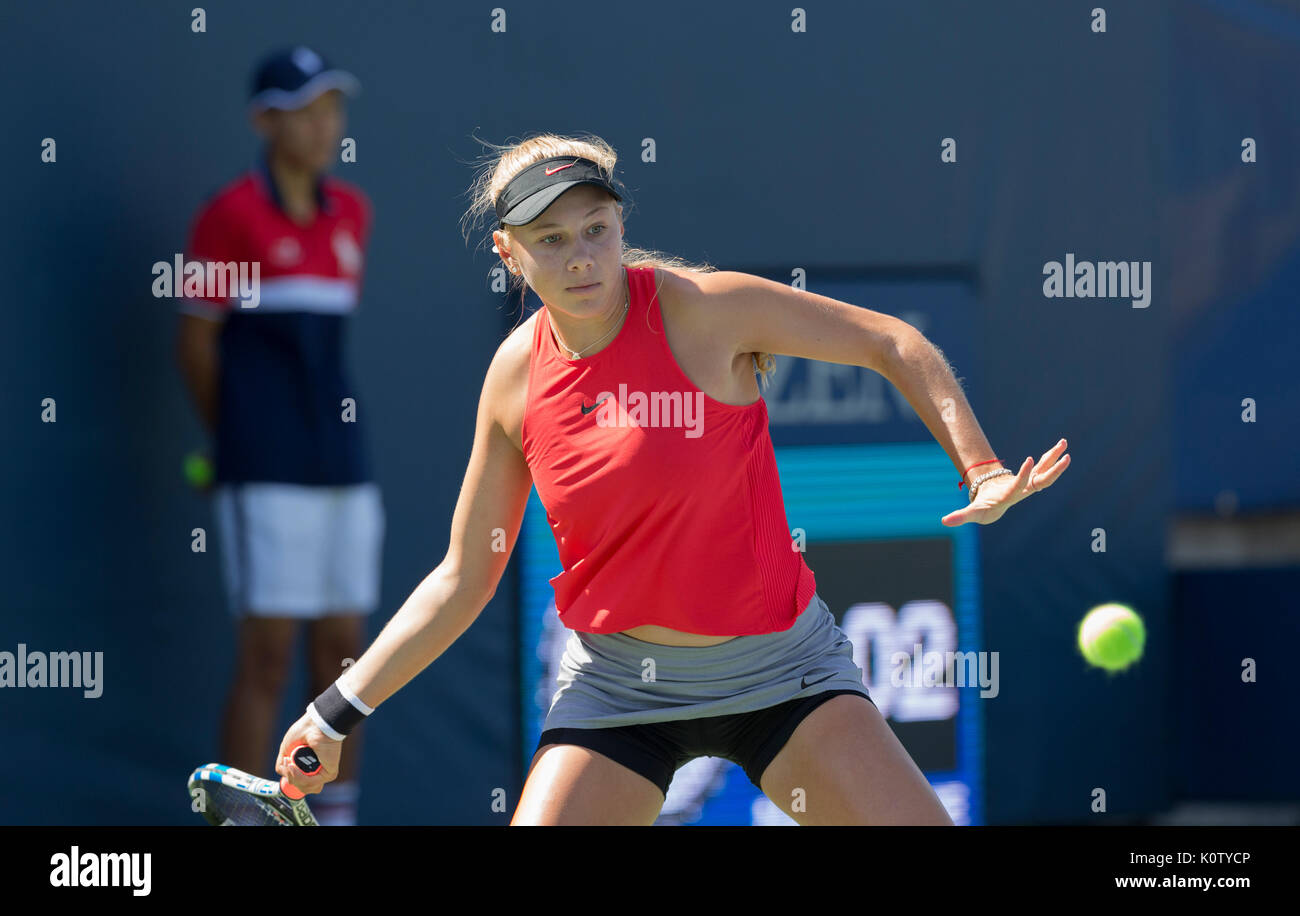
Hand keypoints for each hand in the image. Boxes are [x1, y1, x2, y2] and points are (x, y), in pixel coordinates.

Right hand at [274, 711, 342, 795]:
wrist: (315, 725)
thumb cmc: (303, 732)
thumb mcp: (286, 750)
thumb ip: (283, 766)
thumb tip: (285, 776)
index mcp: (309, 766)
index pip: (301, 783)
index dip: (291, 779)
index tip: (287, 768)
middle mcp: (317, 771)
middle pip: (302, 788)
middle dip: (291, 778)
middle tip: (288, 764)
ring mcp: (323, 773)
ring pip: (305, 788)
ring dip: (293, 777)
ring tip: (291, 764)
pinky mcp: (329, 774)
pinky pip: (310, 783)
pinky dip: (299, 776)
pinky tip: (294, 766)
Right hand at [941, 438, 1069, 526]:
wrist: (993, 509)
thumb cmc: (983, 510)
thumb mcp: (972, 513)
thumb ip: (961, 517)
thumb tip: (944, 521)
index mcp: (1010, 496)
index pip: (1020, 485)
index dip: (1024, 474)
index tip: (1029, 458)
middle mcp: (1024, 490)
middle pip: (1042, 481)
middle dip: (1054, 471)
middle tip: (1066, 458)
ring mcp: (1028, 484)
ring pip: (1045, 471)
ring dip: (1054, 458)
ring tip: (1064, 443)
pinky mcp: (1029, 478)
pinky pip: (1042, 466)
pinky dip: (1050, 457)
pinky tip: (1060, 446)